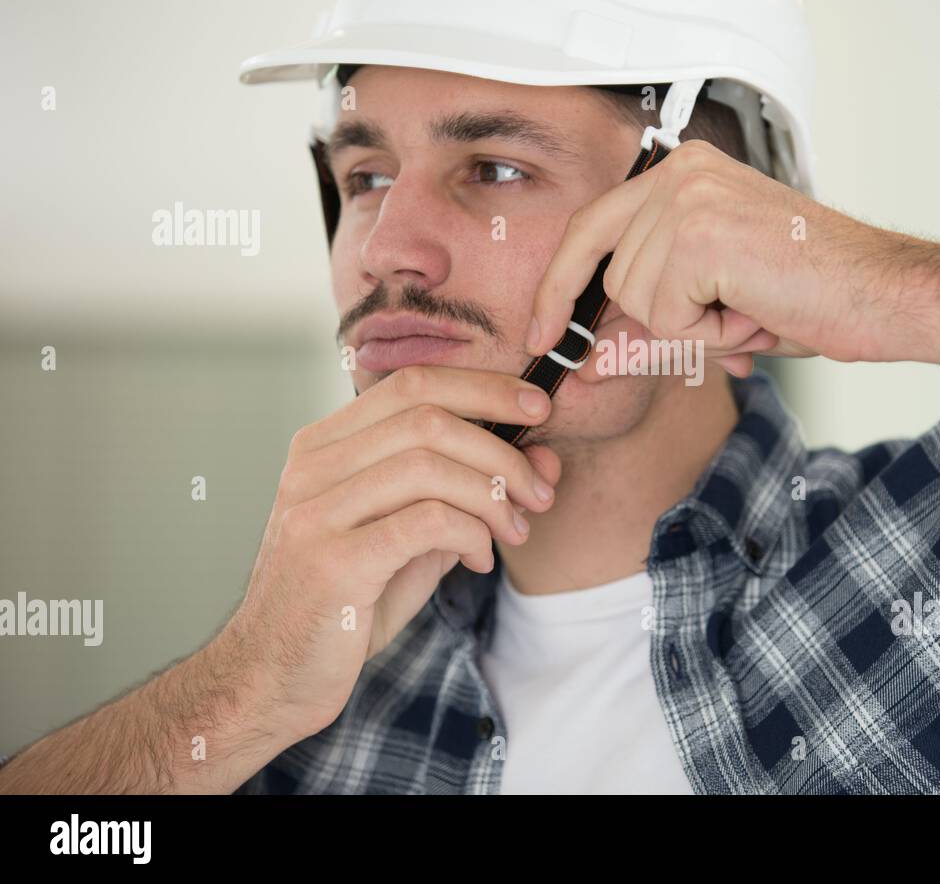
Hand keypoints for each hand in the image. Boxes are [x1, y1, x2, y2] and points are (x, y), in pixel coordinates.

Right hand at [222, 365, 561, 740]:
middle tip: (541, 490)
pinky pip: (425, 520)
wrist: (271, 679)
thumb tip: (544, 458)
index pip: (413, 384)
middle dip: (502, 448)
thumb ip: (469, 494)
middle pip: (428, 417)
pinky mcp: (332, 562)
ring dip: (493, 495)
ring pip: (429, 463)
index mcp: (325, 446)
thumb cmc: (347, 604)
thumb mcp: (414, 540)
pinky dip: (471, 533)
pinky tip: (479, 560)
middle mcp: (313, 467)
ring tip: (515, 530)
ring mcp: (316, 512)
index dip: (484, 387)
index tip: (538, 406)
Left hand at [526, 139, 874, 378]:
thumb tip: (584, 364)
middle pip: (613, 277)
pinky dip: (710, 333)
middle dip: (664, 318)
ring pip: (637, 302)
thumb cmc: (816, 294)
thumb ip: (648, 324)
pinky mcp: (700, 233)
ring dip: (694, 326)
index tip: (541, 330)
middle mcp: (680, 172)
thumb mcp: (717, 306)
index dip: (559, 285)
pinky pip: (666, 318)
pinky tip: (757, 308)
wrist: (885, 292)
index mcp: (685, 173)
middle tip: (740, 308)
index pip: (591, 227)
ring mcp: (687, 198)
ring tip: (755, 303)